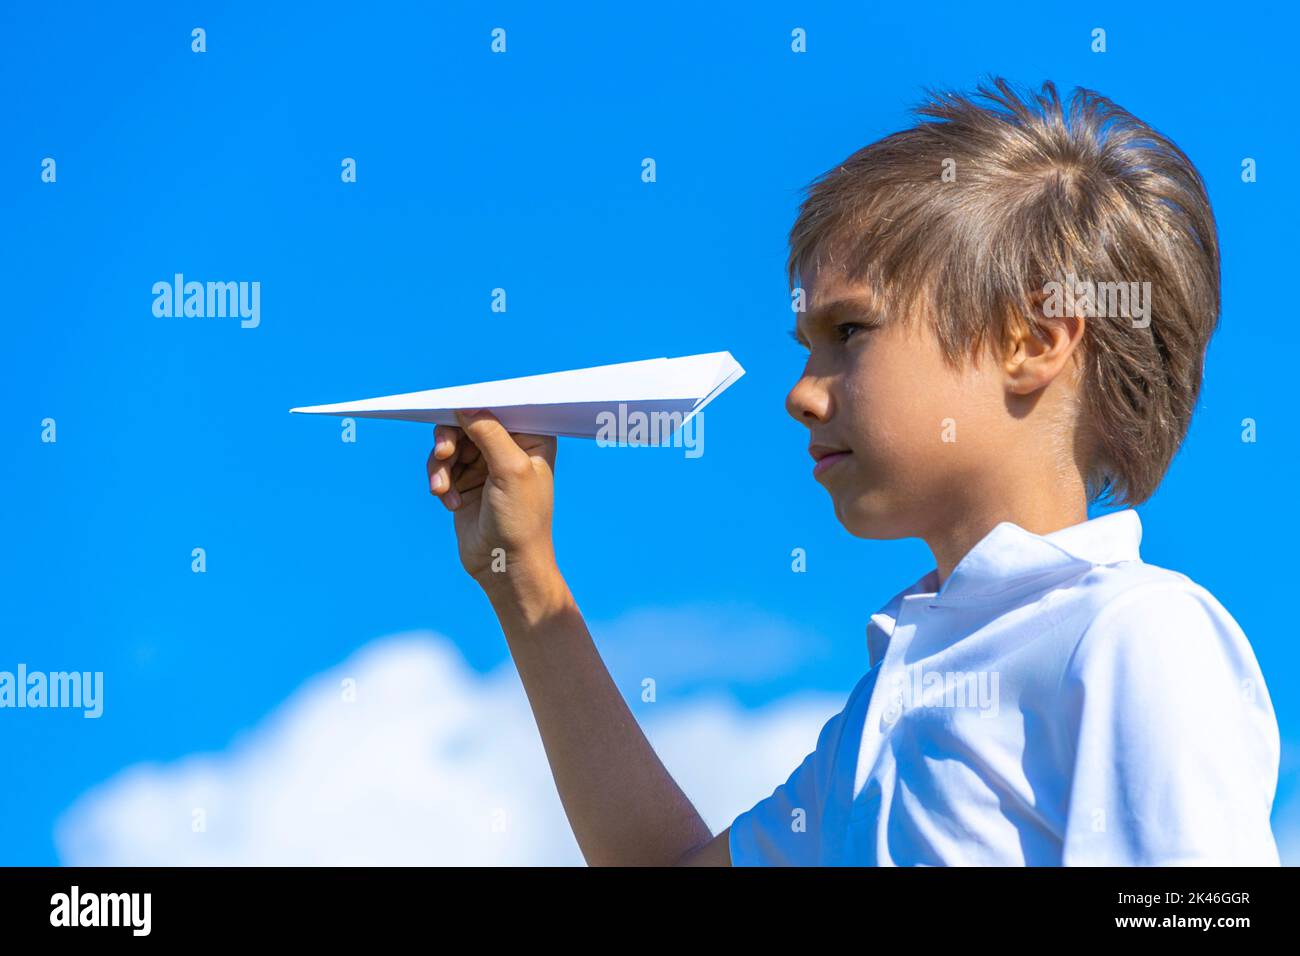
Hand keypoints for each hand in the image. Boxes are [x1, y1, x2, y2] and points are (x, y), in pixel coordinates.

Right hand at [426, 409, 560, 599]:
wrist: (504, 566)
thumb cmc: (520, 520)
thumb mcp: (510, 470)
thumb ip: (489, 433)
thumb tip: (465, 405)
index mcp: (532, 439)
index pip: (501, 407)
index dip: (476, 404)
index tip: (453, 406)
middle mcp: (509, 447)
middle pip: (468, 422)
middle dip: (450, 438)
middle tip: (442, 453)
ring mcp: (486, 464)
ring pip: (450, 444)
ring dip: (440, 464)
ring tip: (441, 488)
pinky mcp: (466, 482)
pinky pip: (442, 466)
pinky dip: (440, 481)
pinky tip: (448, 501)